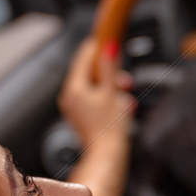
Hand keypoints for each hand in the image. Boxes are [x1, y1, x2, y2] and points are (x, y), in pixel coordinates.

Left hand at [58, 35, 134, 151]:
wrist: (107, 156)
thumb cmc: (109, 128)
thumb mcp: (112, 92)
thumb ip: (109, 67)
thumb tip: (108, 47)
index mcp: (74, 88)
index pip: (82, 58)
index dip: (95, 47)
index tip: (105, 38)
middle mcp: (70, 97)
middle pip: (90, 74)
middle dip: (109, 73)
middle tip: (124, 77)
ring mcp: (75, 109)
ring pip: (95, 87)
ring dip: (112, 87)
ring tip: (126, 95)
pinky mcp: (82, 118)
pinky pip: (95, 100)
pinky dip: (109, 99)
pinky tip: (122, 105)